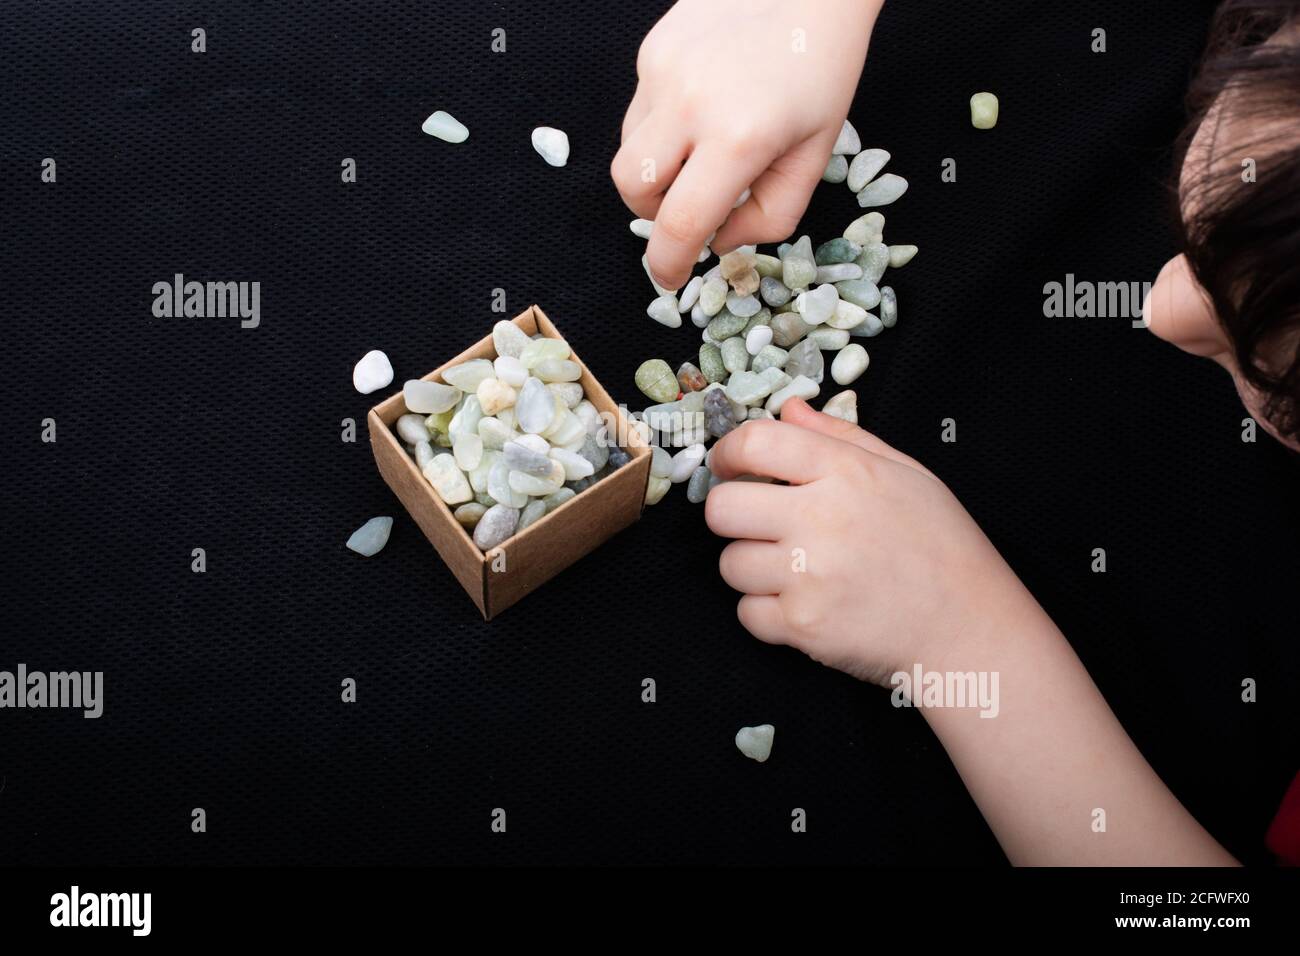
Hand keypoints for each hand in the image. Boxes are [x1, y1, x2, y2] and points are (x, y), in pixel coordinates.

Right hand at [612, 0, 880, 289]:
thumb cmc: (823, 66)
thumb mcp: (816, 154)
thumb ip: (772, 215)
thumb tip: (721, 241)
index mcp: (740, 139)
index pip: (680, 224)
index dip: (668, 264)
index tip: (671, 277)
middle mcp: (691, 105)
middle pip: (632, 190)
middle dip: (653, 215)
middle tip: (690, 208)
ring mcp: (663, 71)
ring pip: (628, 150)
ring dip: (655, 170)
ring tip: (700, 151)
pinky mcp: (652, 48)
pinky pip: (639, 110)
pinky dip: (662, 126)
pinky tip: (702, 103)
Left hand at [704, 399, 1033, 685]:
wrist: (971, 628)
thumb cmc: (942, 548)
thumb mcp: (905, 474)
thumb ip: (841, 437)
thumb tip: (789, 408)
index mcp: (846, 473)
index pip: (756, 443)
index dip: (728, 453)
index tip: (728, 467)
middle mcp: (822, 518)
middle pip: (723, 508)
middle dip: (733, 516)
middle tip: (759, 524)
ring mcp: (809, 574)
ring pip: (731, 564)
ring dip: (753, 568)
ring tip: (797, 571)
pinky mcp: (803, 624)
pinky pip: (747, 612)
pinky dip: (767, 613)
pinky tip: (805, 605)